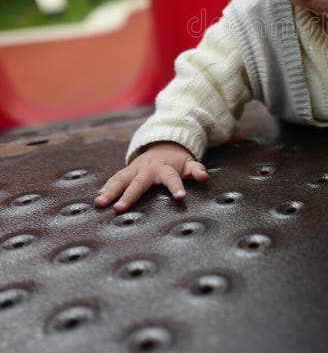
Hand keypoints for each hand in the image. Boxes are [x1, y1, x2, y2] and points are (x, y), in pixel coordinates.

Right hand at [94, 142, 208, 211]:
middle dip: (128, 195)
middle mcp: (148, 169)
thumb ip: (196, 170)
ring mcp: (135, 169)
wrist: (163, 144)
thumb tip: (204, 177)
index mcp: (166, 169)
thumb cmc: (176, 160)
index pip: (172, 178)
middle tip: (119, 209)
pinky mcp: (127, 170)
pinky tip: (98, 197)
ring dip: (110, 191)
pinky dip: (106, 187)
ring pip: (121, 179)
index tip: (180, 197)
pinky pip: (115, 178)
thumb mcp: (189, 163)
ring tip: (100, 203)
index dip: (176, 187)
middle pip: (138, 183)